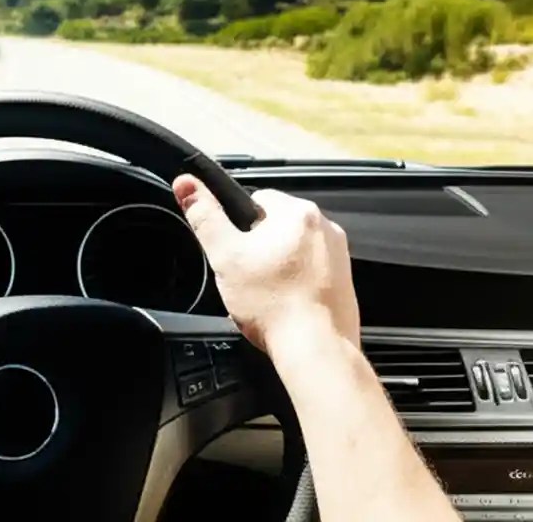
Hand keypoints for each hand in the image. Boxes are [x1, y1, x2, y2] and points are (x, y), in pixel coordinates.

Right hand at [173, 175, 358, 356]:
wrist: (315, 348)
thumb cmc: (272, 304)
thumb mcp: (225, 256)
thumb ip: (205, 217)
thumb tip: (187, 184)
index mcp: (298, 212)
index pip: (258, 200)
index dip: (239, 228)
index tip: (237, 254)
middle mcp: (326, 227)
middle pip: (278, 226)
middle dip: (261, 248)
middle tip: (249, 277)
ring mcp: (340, 255)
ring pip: (296, 251)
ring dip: (281, 267)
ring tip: (268, 295)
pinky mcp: (345, 282)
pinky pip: (313, 273)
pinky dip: (299, 285)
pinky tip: (287, 305)